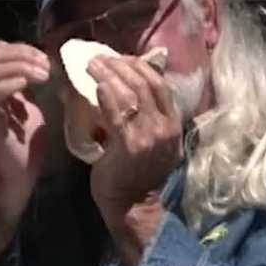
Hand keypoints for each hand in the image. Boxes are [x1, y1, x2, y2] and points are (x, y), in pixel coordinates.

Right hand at [0, 40, 50, 209]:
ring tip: (43, 76)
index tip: (46, 58)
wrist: (21, 170)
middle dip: (22, 55)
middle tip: (45, 66)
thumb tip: (42, 60)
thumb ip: (31, 81)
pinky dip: (9, 84)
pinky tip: (26, 86)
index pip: (1, 50)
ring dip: (20, 67)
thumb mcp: (33, 102)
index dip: (23, 48)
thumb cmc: (28, 139)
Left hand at [88, 54, 183, 220]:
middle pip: (147, 83)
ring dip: (110, 74)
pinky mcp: (130, 144)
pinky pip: (118, 111)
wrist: (132, 206)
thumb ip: (142, 118)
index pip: (161, 85)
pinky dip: (106, 95)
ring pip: (132, 93)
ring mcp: (150, 136)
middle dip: (122, 65)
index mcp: (172, 125)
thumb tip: (116, 87)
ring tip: (93, 65)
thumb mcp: (149, 142)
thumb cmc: (134, 174)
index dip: (141, 67)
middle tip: (101, 58)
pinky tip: (96, 86)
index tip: (121, 59)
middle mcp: (166, 128)